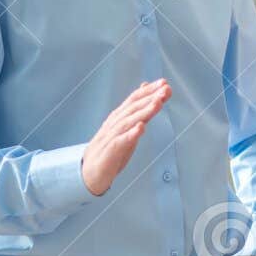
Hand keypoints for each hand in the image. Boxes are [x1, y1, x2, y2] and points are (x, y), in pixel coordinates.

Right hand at [80, 79, 170, 195]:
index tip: (165, 83)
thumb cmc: (110, 148)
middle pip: (133, 107)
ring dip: (144, 111)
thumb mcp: (126, 127)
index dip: (149, 91)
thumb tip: (145, 89)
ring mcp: (112, 136)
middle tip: (166, 89)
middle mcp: (115, 123)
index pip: (134, 99)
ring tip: (157, 103)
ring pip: (129, 121)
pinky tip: (141, 128)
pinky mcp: (110, 151)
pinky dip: (131, 134)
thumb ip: (137, 110)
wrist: (89, 172)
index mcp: (119, 117)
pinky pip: (121, 141)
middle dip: (150, 97)